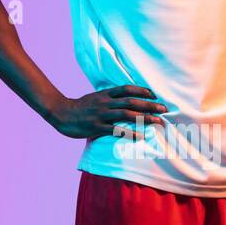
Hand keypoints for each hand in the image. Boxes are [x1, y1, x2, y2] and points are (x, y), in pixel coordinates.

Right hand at [49, 85, 167, 138]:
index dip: (142, 90)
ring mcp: (101, 115)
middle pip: (131, 102)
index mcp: (105, 94)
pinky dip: (130, 133)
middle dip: (149, 105)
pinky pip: (116, 130)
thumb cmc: (80, 107)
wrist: (61, 113)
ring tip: (158, 122)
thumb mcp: (95, 97)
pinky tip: (141, 136)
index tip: (154, 94)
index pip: (127, 89)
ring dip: (144, 118)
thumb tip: (124, 98)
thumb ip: (109, 97)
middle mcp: (105, 102)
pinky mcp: (96, 127)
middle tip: (164, 109)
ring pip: (127, 115)